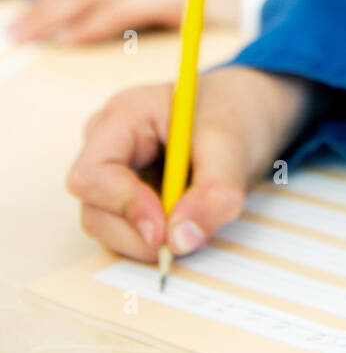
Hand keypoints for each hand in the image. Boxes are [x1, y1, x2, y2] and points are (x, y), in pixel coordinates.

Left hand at [8, 0, 238, 43]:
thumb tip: (54, 18)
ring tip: (39, 40)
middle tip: (19, 34)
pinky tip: (73, 39)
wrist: (245, 13)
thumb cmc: (187, 8)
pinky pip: (122, 9)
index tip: (21, 20)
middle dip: (44, 8)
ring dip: (60, 18)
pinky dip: (93, 25)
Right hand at [66, 66, 317, 259]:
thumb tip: (181, 240)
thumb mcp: (234, 145)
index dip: (123, 206)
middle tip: (186, 238)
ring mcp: (114, 172)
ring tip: (196, 220)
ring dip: (149, 240)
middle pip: (94, 208)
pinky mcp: (126, 196)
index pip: (93, 173)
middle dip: (138, 233)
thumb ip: (213, 191)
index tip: (163, 230)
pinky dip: (156, 238)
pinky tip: (188, 220)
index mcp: (123, 116)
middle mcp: (107, 145)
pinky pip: (127, 231)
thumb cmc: (234, 112)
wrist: (246, 112)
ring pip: (108, 226)